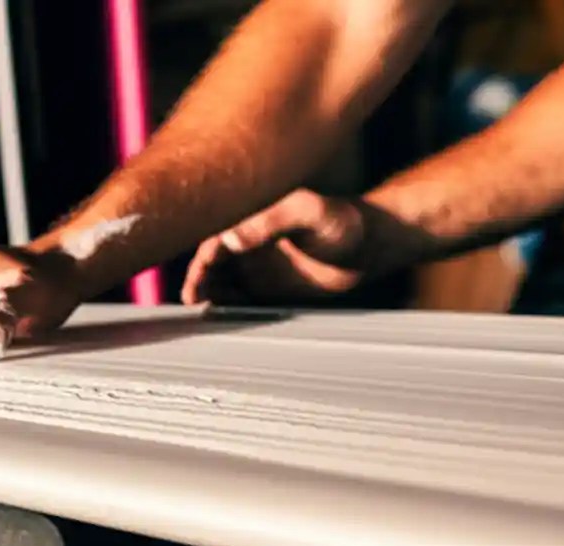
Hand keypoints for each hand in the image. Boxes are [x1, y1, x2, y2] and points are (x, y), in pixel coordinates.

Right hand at [181, 189, 370, 304]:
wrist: (370, 246)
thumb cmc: (342, 222)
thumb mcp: (308, 213)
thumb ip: (270, 223)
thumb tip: (230, 238)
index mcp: (252, 220)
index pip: (216, 242)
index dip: (202, 262)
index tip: (195, 282)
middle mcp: (250, 244)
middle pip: (212, 264)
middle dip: (198, 281)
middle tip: (193, 301)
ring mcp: (258, 267)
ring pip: (221, 282)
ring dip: (209, 295)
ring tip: (201, 310)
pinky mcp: (270, 288)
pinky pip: (240, 298)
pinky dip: (226, 306)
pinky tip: (220, 315)